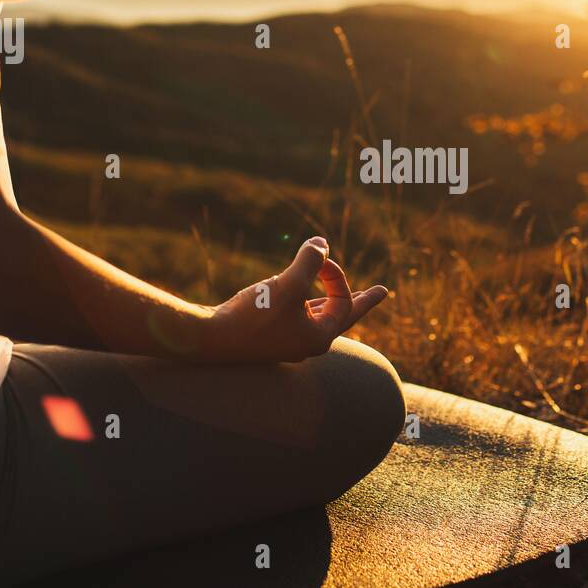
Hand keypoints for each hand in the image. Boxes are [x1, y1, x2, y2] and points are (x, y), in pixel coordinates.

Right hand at [200, 236, 387, 363]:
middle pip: (340, 316)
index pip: (343, 303)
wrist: (207, 340)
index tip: (318, 259)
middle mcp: (306, 344)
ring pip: (316, 316)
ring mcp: (286, 342)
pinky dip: (300, 300)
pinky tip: (295, 293)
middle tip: (381, 292)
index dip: (335, 275)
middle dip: (359, 300)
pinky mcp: (266, 337)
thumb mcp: (288, 284)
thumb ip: (309, 262)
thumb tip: (322, 243)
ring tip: (341, 293)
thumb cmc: (251, 315)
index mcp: (319, 337)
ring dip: (326, 298)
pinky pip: (294, 316)